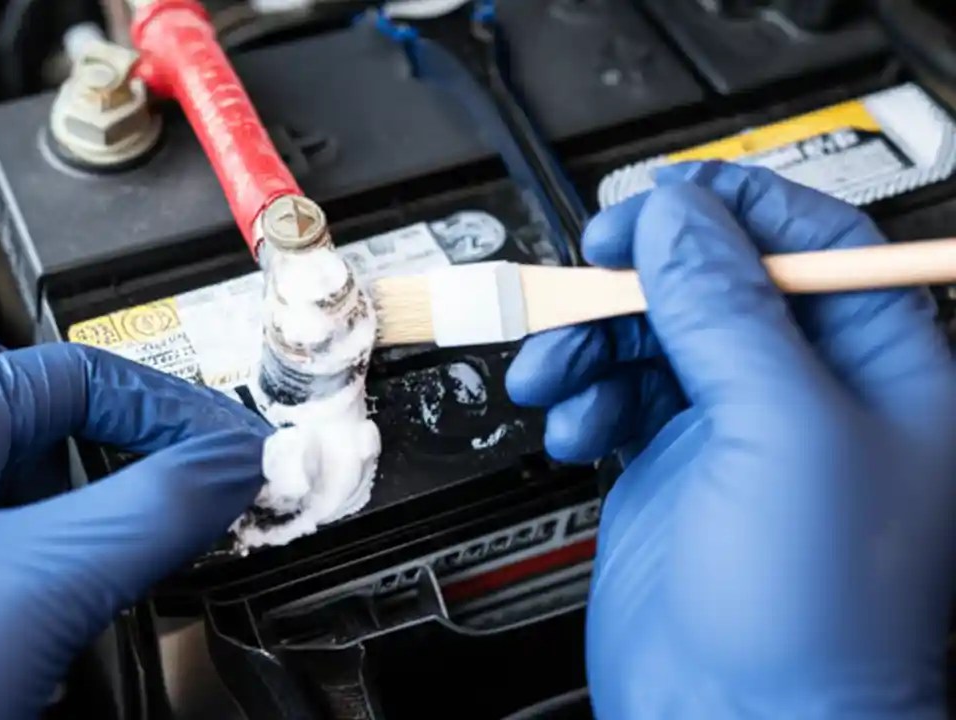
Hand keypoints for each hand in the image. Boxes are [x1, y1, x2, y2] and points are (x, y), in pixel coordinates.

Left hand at [0, 313, 270, 719]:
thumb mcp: (40, 586)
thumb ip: (154, 510)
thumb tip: (228, 463)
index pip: (69, 374)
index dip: (166, 411)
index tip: (226, 449)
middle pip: (11, 402)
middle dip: (90, 441)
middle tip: (147, 476)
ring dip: (52, 507)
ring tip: (84, 566)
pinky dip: (12, 556)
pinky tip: (32, 616)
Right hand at [507, 162, 955, 717]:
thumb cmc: (814, 613)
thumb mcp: (782, 430)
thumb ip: (728, 308)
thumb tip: (681, 217)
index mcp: (881, 368)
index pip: (812, 240)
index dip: (732, 207)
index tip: (659, 199)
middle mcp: (809, 389)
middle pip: (713, 281)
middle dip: (640, 277)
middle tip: (588, 272)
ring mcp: (736, 428)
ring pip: (653, 334)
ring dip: (592, 341)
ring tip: (555, 373)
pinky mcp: (671, 465)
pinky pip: (617, 393)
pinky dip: (582, 397)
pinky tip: (573, 427)